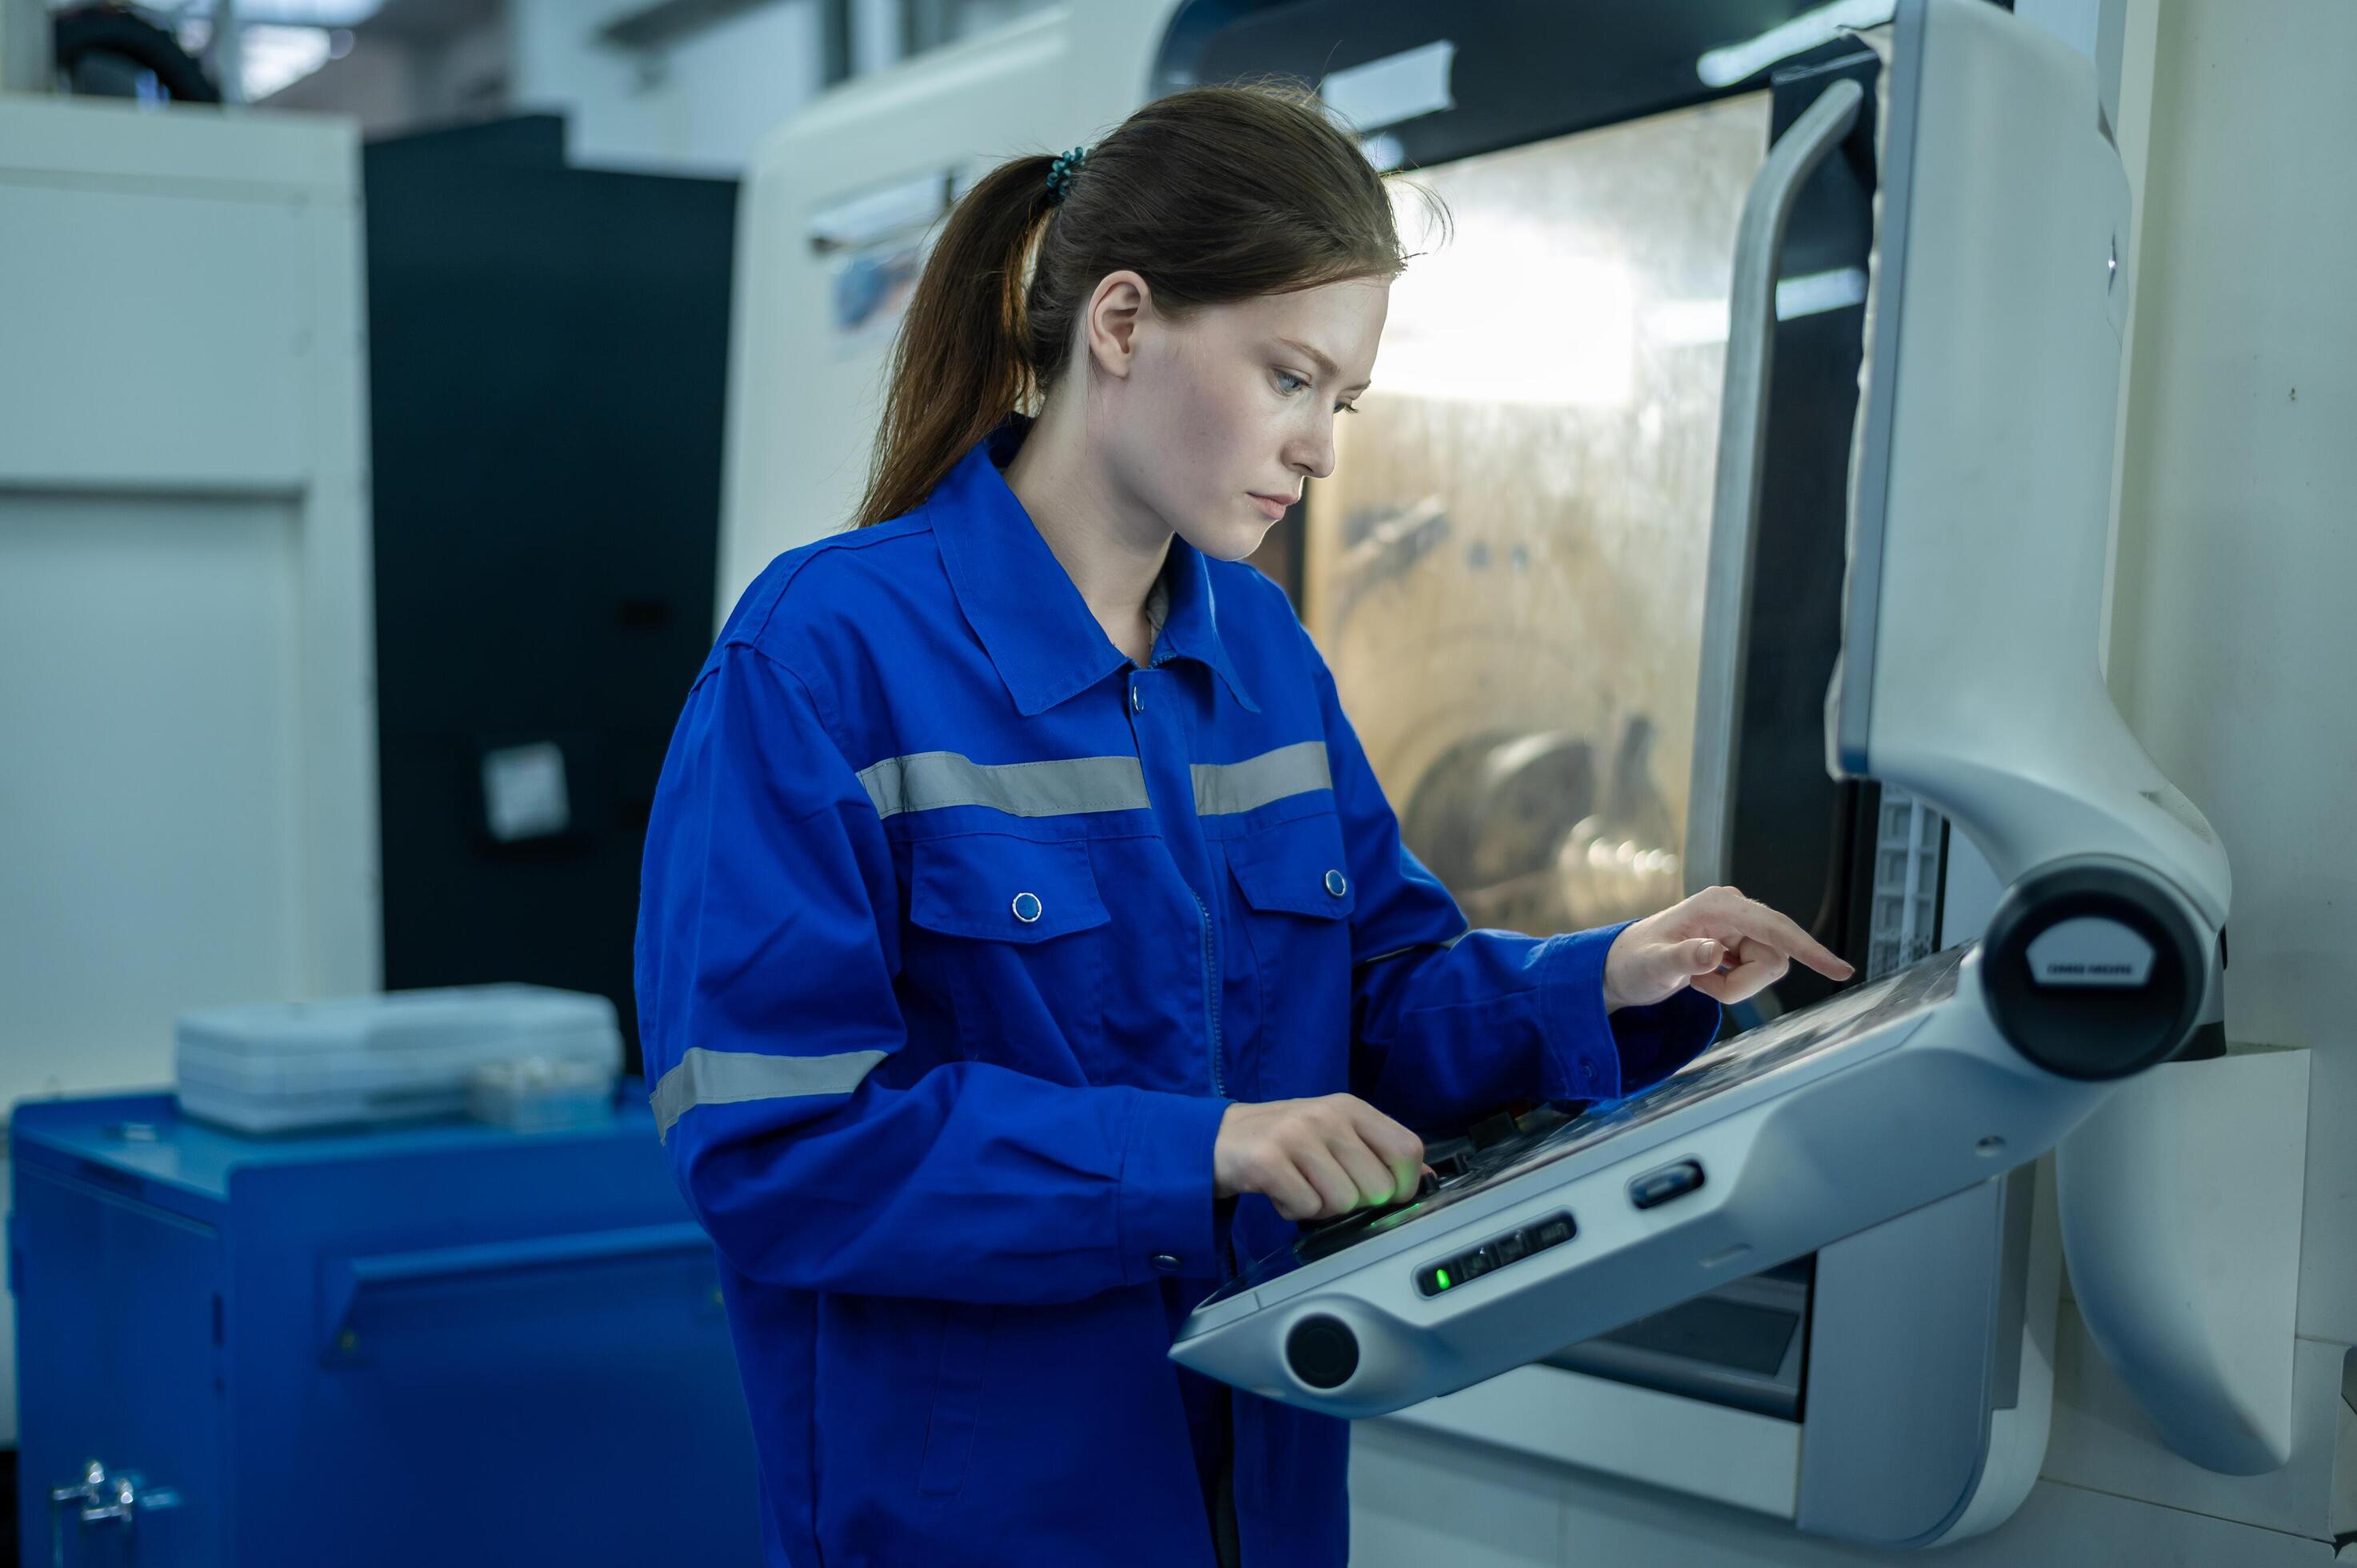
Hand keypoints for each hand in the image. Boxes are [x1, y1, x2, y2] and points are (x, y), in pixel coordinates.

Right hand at [1213, 1095, 1426, 1222]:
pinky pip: (1306, 1208)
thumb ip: (1379, 1152)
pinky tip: (1280, 1192)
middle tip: (1326, 1187)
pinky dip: (1294, 1211)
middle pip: (1378, 1187)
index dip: (1404, 1184)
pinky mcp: (1268, 1160)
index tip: (1384, 1195)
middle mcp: (1328, 1116)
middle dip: (1355, 1202)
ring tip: (1300, 1186)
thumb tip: (1426, 1177)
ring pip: (1343, 1202)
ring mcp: (1297, 1135)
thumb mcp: (1337, 1135)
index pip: (1407, 1149)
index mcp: (1351, 1108)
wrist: (1220, 1139)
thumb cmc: (1287, 1141)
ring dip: (1321, 1208)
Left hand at [1603, 885, 1853, 1010]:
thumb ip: (1683, 959)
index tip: (1840, 969)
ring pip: (1769, 970)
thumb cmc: (1633, 962)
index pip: (1776, 929)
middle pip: (1775, 957)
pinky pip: (1757, 974)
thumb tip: (1714, 952)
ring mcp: (1741, 926)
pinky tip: (1703, 979)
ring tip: (1698, 982)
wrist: (1622, 967)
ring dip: (1736, 987)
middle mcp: (1736, 909)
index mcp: (1720, 905)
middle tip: (1702, 986)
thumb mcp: (1652, 965)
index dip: (1809, 949)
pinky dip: (1732, 986)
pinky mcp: (1741, 942)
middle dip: (1744, 984)